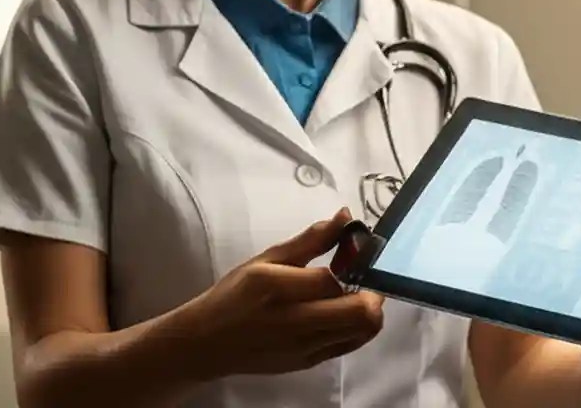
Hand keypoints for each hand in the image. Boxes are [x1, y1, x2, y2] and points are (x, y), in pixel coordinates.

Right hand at [173, 207, 386, 378]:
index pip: (334, 278)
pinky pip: (351, 344)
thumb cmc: (235, 295)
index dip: (355, 262)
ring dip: (368, 308)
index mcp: (277, 288)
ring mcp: (304, 347)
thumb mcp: (267, 259)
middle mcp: (294, 321)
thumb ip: (311, 239)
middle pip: (361, 313)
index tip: (357, 251)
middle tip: (363, 276)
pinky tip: (342, 312)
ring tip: (353, 293)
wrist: (207, 343)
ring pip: (363, 330)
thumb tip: (346, 217)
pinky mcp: (310, 362)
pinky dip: (358, 325)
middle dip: (373, 290)